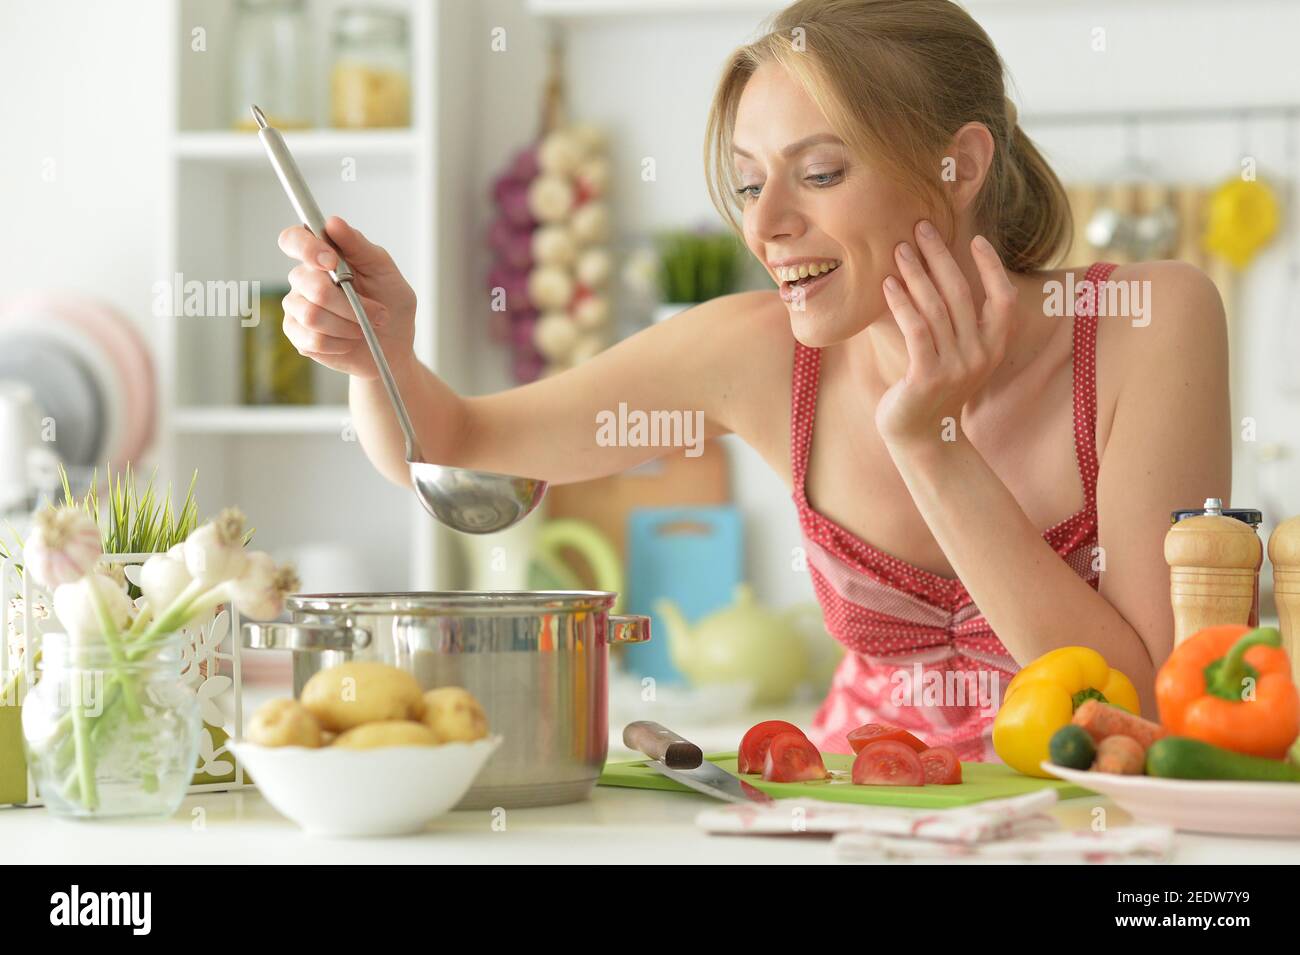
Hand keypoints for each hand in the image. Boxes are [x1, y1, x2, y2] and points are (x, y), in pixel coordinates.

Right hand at [277, 216, 416, 379]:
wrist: (393, 346)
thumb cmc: (390, 304)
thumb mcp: (384, 271)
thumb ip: (359, 246)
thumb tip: (333, 222)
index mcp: (322, 255)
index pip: (293, 239)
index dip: (306, 248)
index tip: (331, 262)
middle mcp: (304, 278)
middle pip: (309, 284)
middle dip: (350, 304)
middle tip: (377, 312)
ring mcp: (297, 307)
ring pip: (312, 314)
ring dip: (348, 325)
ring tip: (364, 327)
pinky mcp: (298, 335)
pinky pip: (313, 339)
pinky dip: (340, 343)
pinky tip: (350, 340)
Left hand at [874, 221, 1016, 450]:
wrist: (921, 437)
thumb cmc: (934, 388)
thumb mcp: (957, 355)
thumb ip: (960, 323)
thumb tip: (943, 273)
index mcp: (995, 347)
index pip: (1003, 298)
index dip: (992, 267)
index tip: (974, 239)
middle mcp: (981, 355)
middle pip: (961, 294)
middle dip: (939, 256)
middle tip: (920, 227)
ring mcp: (956, 367)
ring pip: (935, 308)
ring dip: (915, 273)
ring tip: (898, 250)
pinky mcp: (928, 376)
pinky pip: (916, 329)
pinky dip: (902, 303)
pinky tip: (887, 284)